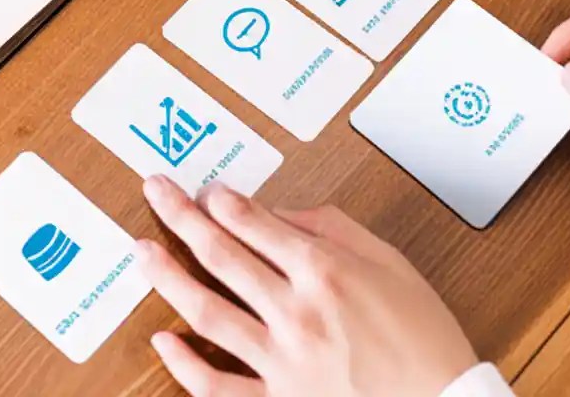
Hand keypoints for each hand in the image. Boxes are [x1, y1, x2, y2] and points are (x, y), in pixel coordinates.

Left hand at [135, 176, 478, 396]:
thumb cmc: (425, 337)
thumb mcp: (392, 264)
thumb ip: (335, 230)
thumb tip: (284, 214)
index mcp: (326, 272)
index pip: (256, 224)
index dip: (223, 202)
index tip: (207, 191)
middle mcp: (297, 312)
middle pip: (221, 255)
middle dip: (181, 217)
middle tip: (156, 192)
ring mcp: (282, 361)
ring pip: (207, 312)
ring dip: (169, 277)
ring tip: (143, 252)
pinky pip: (218, 386)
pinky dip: (184, 365)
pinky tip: (162, 340)